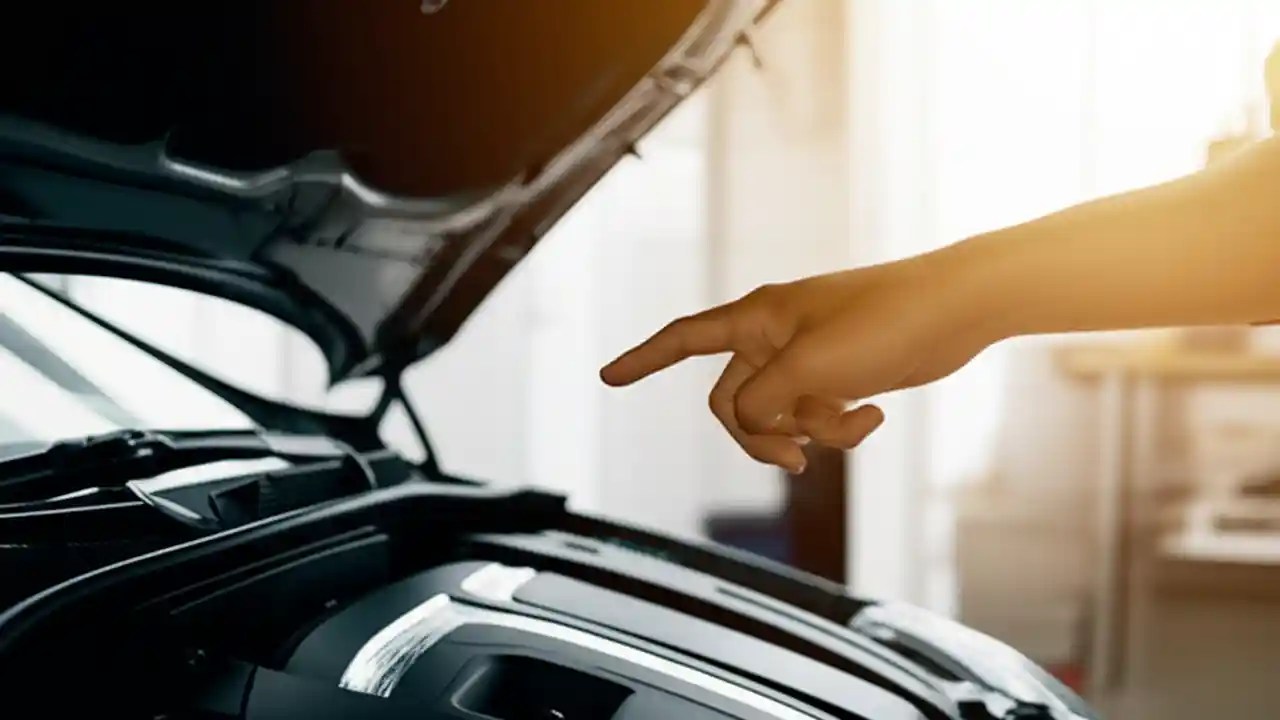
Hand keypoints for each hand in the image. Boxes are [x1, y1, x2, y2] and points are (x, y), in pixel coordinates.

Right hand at [599, 252, 999, 472]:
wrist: (953, 311)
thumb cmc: (882, 323)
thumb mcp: (809, 368)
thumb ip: (761, 402)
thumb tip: (751, 426)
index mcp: (756, 319)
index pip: (683, 340)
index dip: (643, 359)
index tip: (607, 377)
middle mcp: (774, 336)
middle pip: (734, 401)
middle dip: (760, 435)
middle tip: (795, 460)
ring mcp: (807, 357)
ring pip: (779, 416)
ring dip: (812, 432)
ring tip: (854, 422)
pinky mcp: (840, 374)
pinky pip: (817, 417)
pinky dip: (840, 427)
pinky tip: (874, 418)